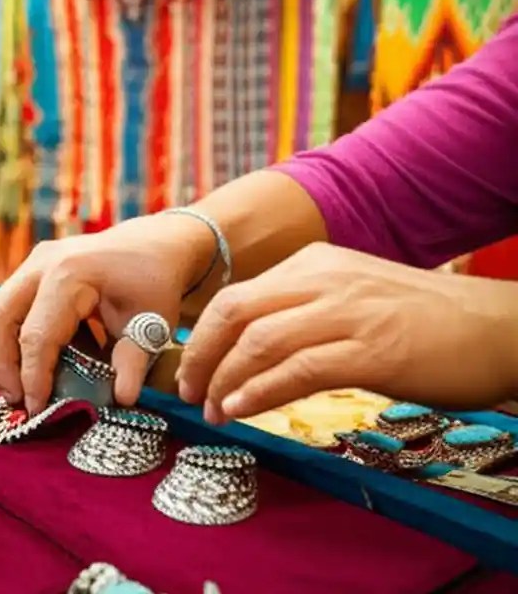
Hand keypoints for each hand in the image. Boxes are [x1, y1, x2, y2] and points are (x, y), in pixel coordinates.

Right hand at [0, 215, 215, 413]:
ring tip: (14, 391)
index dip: (34, 375)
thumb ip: (134, 362)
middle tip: (15, 402)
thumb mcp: (153, 323)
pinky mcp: (27, 273)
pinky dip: (4, 342)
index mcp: (72, 273)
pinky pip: (2, 308)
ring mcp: (30, 265)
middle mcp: (41, 264)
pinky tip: (21, 370)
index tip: (38, 410)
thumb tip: (121, 399)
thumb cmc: (153, 284)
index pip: (38, 334)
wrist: (152, 246)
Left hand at [178, 242, 517, 423]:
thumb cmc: (428, 322)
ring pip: (259, 341)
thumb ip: (306, 310)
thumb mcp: (355, 296)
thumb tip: (252, 347)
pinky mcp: (371, 351)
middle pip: (234, 312)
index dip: (202, 334)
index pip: (237, 295)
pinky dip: (260, 392)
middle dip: (200, 354)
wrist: (500, 329)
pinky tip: (243, 409)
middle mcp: (324, 280)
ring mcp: (347, 313)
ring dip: (225, 379)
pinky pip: (297, 370)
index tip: (190, 367)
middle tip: (187, 390)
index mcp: (315, 263)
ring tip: (213, 409)